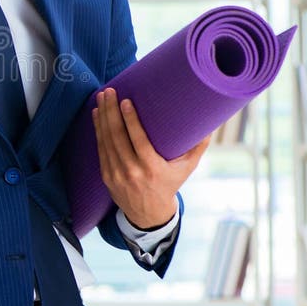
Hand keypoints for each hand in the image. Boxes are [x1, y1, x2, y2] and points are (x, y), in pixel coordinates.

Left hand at [92, 88, 210, 229]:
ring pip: (106, 140)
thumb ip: (197, 147)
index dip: (130, 121)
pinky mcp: (106, 174)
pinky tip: (96, 114)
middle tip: (109, 91)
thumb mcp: (186, 169)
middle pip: (118, 137)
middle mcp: (132, 172)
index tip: (125, 101)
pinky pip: (100, 148)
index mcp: (152, 169)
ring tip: (102, 96)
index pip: (138, 141)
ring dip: (102, 117)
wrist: (148, 214)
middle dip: (111, 111)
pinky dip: (97, 129)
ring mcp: (116, 174)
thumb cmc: (169, 184)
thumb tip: (209, 125)